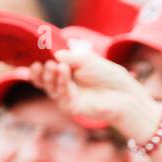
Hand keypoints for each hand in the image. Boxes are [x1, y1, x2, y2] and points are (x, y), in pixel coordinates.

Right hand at [28, 48, 157, 137]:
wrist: (126, 95)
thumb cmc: (110, 77)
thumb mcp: (88, 60)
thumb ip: (70, 57)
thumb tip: (53, 54)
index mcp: (67, 73)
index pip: (47, 68)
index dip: (39, 62)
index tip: (35, 54)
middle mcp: (64, 86)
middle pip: (43, 80)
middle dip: (40, 71)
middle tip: (42, 62)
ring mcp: (68, 97)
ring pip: (50, 87)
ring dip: (50, 75)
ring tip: (54, 65)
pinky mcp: (72, 107)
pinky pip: (61, 94)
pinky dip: (61, 82)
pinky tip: (63, 70)